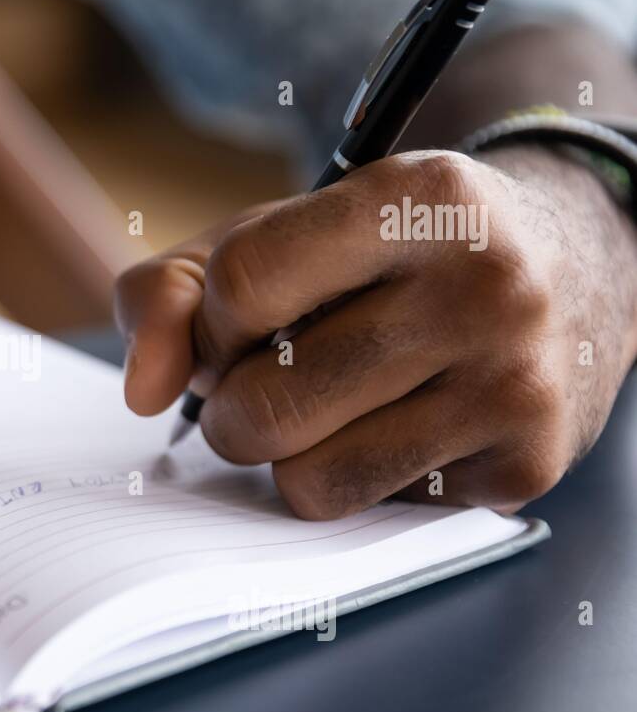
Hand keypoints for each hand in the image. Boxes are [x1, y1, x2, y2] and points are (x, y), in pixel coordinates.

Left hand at [116, 148, 636, 518]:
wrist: (571, 272)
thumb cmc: (384, 255)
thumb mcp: (276, 233)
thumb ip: (171, 291)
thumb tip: (141, 391)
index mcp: (417, 198)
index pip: (241, 286)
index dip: (213, 322)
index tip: (240, 323)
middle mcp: (486, 285)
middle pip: (264, 404)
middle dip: (234, 406)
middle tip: (273, 377)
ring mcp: (514, 382)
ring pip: (309, 481)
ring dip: (287, 456)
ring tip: (326, 406)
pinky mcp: (527, 464)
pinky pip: (369, 513)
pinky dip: (354, 480)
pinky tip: (394, 428)